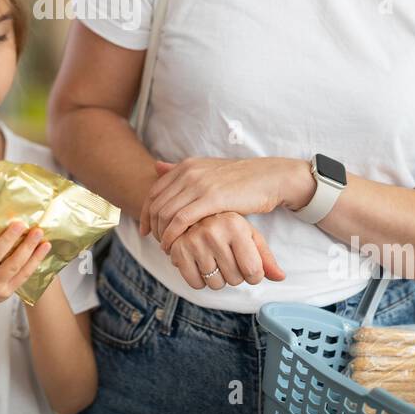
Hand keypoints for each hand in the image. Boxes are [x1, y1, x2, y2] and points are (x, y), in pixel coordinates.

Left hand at [141, 156, 313, 252]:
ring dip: (161, 234)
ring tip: (166, 248)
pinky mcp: (211, 198)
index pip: (154, 191)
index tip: (146, 230)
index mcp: (186, 165)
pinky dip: (173, 235)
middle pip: (156, 203)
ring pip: (166, 213)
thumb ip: (182, 170)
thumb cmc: (240, 178)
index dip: (146, 212)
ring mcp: (199, 184)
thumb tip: (156, 166)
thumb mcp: (208, 169)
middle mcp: (189, 172)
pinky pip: (181, 220)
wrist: (269, 177)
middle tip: (156, 242)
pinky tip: (175, 246)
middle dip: (152, 226)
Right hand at [168, 212, 285, 289]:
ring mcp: (193, 240)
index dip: (254, 275)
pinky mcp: (178, 249)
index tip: (249, 266)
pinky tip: (200, 264)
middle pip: (235, 280)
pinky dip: (199, 280)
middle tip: (228, 259)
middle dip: (235, 275)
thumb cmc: (229, 227)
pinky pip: (195, 283)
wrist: (196, 213)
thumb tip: (281, 277)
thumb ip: (266, 258)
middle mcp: (213, 231)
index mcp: (235, 226)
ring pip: (215, 284)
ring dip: (217, 278)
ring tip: (214, 260)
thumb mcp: (250, 236)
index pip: (253, 271)